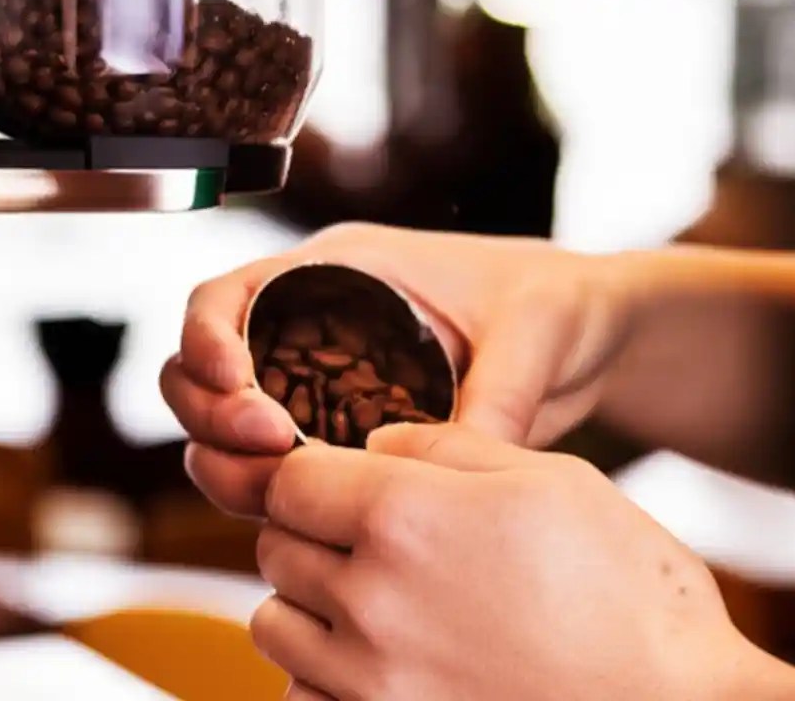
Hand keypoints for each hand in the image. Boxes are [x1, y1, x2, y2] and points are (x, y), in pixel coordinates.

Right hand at [160, 222, 635, 516]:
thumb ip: (494, 397)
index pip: (226, 296)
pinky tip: (311, 522)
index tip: (236, 385)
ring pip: (231, 434)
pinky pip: (283, 474)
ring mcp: (325, 388)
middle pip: (203, 373)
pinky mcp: (348, 440)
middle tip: (273, 453)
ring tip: (283, 501)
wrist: (591, 339)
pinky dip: (276, 500)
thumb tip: (450, 477)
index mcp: (338, 272)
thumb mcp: (533, 332)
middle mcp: (313, 328)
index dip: (206, 340)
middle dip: (213, 418)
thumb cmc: (559, 303)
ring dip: (233, 469)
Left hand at [250, 423, 757, 700]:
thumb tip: (374, 442)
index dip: (312, 476)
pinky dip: (323, 678)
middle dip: (311, 535)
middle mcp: (371, 603)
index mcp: (405, 519)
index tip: (343, 486)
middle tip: (371, 542)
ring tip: (378, 603)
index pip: (288, 482)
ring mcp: (371, 684)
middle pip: (276, 550)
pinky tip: (382, 665)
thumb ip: (447, 447)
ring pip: (275, 628)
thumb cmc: (629, 588)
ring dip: (309, 607)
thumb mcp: (550, 479)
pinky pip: (302, 697)